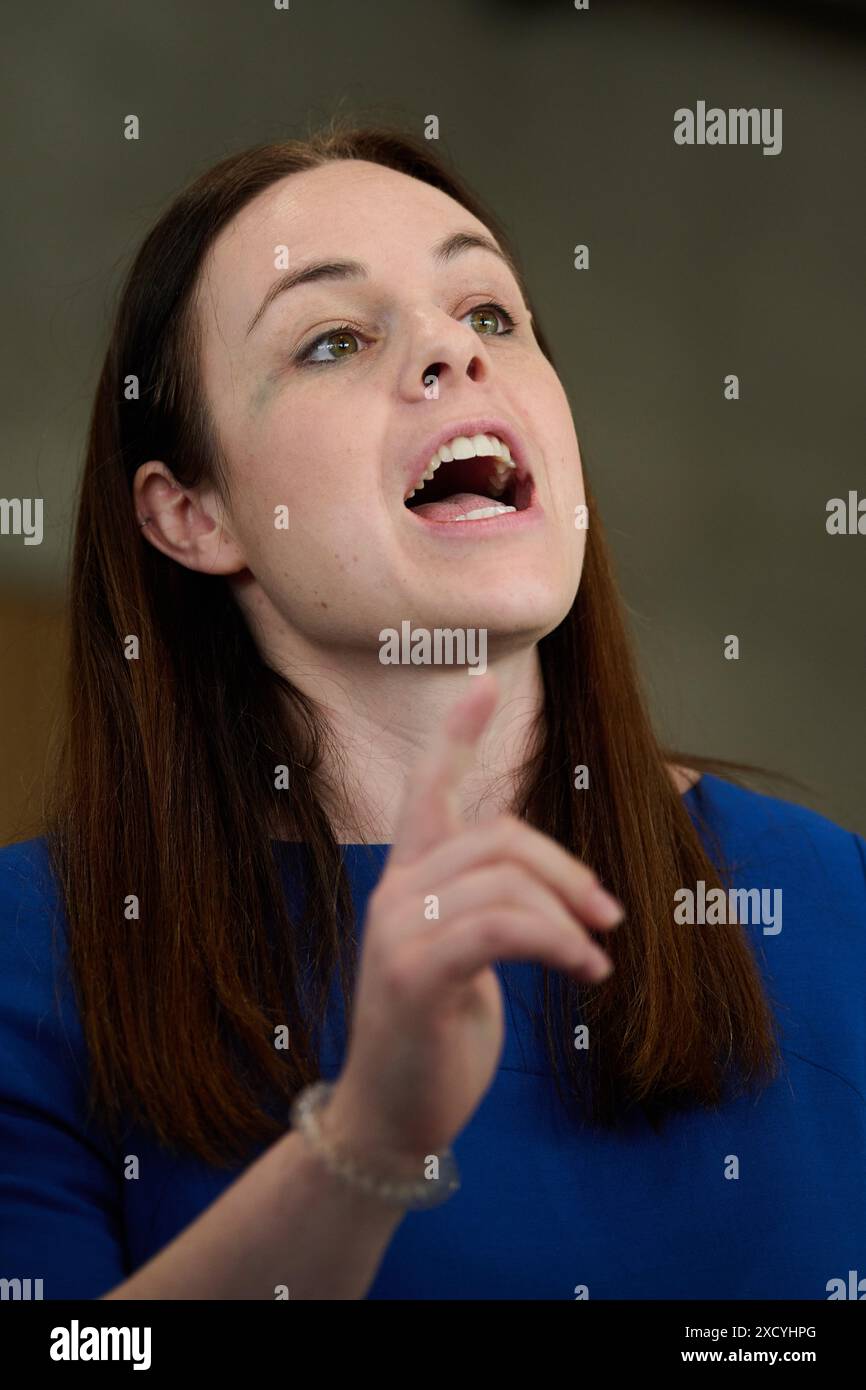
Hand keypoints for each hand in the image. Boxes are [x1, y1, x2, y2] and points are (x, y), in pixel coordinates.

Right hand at [324, 672, 622, 1168]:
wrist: (392, 1118)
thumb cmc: (435, 1038)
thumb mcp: (462, 961)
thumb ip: (487, 910)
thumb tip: (552, 886)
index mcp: (408, 882)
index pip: (427, 789)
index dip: (456, 734)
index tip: (482, 682)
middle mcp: (396, 892)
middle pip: (497, 835)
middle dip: (566, 869)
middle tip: (608, 914)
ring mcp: (398, 930)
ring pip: (505, 878)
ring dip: (568, 913)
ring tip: (596, 955)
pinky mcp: (415, 973)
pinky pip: (502, 926)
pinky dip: (557, 942)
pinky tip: (586, 970)